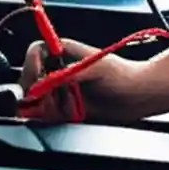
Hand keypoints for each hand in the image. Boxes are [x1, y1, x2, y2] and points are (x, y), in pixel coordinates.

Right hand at [18, 38, 149, 123]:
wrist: (138, 97)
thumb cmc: (123, 76)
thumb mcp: (98, 68)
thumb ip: (71, 73)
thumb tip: (48, 80)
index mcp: (65, 52)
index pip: (37, 51)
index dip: (32, 63)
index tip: (38, 77)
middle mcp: (59, 71)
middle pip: (30, 79)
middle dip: (39, 91)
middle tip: (52, 99)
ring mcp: (60, 90)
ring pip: (37, 100)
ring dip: (51, 106)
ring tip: (73, 105)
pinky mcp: (64, 108)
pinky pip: (48, 115)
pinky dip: (57, 117)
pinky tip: (74, 113)